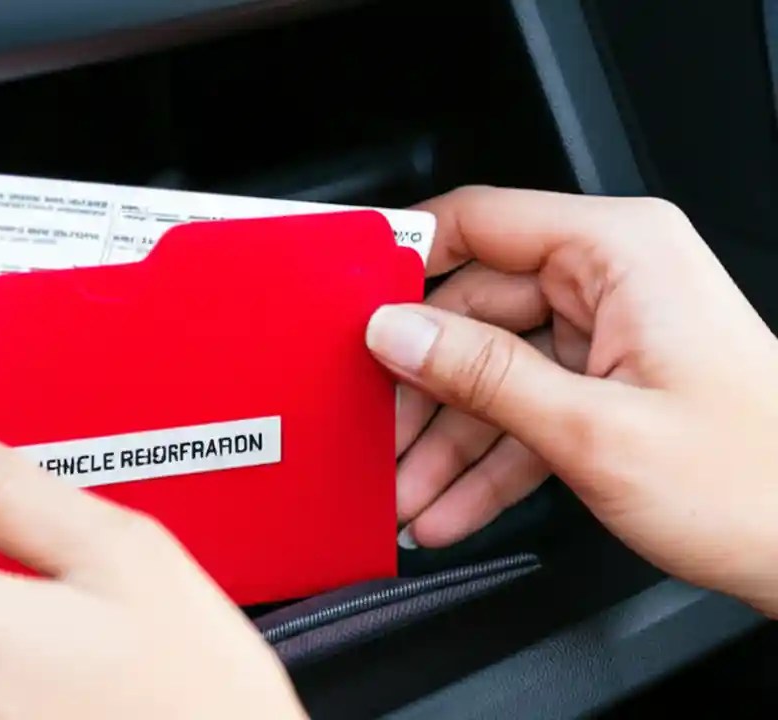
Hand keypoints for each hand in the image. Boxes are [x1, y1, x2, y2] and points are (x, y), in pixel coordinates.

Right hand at [368, 186, 777, 615]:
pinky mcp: (612, 385)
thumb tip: (397, 333)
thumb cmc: (759, 483)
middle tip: (375, 436)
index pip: (480, 223)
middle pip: (476, 312)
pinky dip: (489, 463)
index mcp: (621, 252)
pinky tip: (451, 507)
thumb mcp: (593, 430)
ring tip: (407, 495)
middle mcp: (615, 281)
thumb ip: (482, 375)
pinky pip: (527, 411)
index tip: (349, 302)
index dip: (406, 260)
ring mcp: (613, 336)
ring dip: (448, 443)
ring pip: (495, 373)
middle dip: (421, 390)